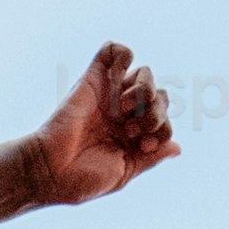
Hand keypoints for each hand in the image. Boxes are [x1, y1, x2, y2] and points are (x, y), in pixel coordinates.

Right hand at [24, 41, 179, 208]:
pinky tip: (119, 75)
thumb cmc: (83, 178)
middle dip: (156, 112)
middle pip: (160, 94)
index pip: (166, 120)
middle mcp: (124, 112)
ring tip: (125, 108)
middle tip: (134, 128)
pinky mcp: (92, 79)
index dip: (163, 130)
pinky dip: (124, 55)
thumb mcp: (124, 172)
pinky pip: (114, 51)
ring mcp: (109, 94)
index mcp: (133, 135)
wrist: (51, 170)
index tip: (144, 145)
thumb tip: (177, 147)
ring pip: (145, 73)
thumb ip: (151, 158)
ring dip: (144, 90)